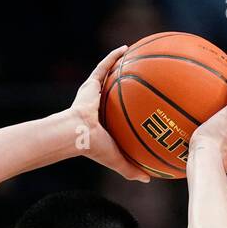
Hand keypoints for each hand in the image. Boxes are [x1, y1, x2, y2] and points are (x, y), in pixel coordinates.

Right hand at [69, 45, 149, 181]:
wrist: (77, 134)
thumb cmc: (94, 148)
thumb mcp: (117, 160)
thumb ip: (132, 169)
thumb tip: (149, 179)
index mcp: (107, 124)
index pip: (121, 116)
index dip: (133, 111)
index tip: (147, 107)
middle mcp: (101, 107)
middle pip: (117, 93)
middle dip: (129, 86)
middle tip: (148, 80)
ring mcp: (95, 94)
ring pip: (110, 77)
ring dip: (121, 66)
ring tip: (138, 57)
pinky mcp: (90, 84)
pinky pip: (104, 66)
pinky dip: (113, 57)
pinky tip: (127, 48)